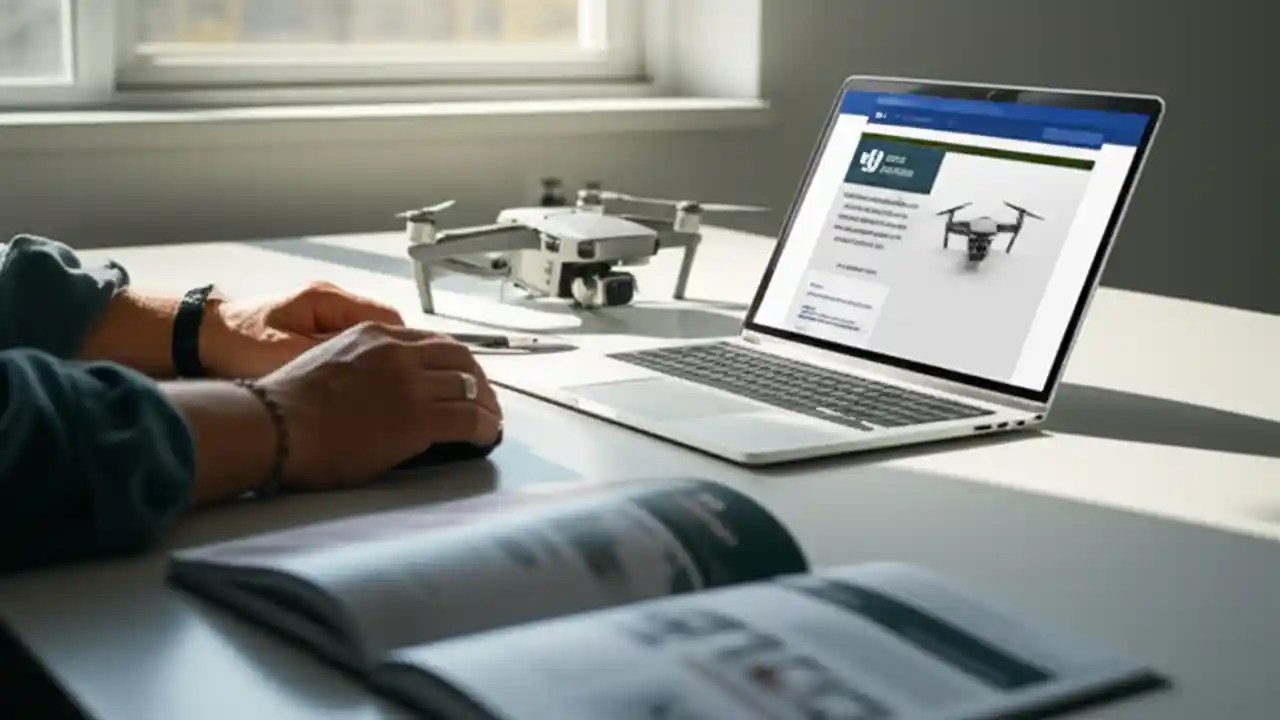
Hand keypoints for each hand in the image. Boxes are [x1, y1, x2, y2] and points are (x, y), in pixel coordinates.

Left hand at [202, 281, 403, 378]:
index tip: (414, 374)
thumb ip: (334, 359)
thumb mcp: (289, 357)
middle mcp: (328, 300)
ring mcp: (318, 312)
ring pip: (366, 335)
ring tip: (378, 387)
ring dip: (374, 359)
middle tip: (400, 385)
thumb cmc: (235, 345)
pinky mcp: (306, 326)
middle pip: (383, 327)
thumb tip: (372, 372)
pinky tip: (351, 382)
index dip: (407, 348)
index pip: (390, 319)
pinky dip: (354, 360)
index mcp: (327, 300)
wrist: (197, 339)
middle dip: (395, 355)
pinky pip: (346, 341)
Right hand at [258, 322, 502, 490]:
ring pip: (469, 387)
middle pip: (459, 358)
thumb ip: (363, 364)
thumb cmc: (287, 405)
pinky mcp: (419, 417)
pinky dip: (484, 427)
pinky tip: (486, 436)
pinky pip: (469, 418)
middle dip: (477, 379)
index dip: (453, 361)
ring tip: (490, 421)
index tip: (460, 377)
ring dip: (485, 405)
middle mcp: (399, 352)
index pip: (432, 341)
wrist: (275, 425)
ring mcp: (411, 383)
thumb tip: (380, 386)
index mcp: (375, 335)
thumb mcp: (329, 359)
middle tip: (483, 400)